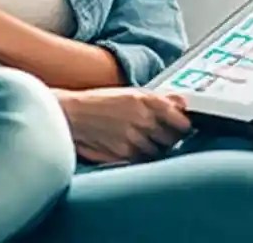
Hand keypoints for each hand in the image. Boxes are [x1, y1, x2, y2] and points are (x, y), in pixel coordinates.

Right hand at [56, 88, 191, 163]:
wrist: (70, 115)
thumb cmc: (97, 103)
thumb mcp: (128, 93)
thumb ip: (158, 100)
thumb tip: (182, 103)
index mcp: (146, 100)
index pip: (182, 120)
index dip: (182, 125)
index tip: (180, 127)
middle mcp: (143, 119)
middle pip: (173, 139)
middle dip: (168, 138)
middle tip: (156, 134)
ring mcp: (134, 138)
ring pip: (158, 152)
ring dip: (152, 148)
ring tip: (136, 139)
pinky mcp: (124, 154)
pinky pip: (143, 160)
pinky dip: (139, 156)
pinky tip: (127, 147)